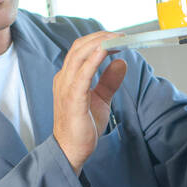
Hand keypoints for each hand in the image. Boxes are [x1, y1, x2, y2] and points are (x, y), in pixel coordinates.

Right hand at [52, 31, 127, 172]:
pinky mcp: (73, 99)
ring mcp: (66, 88)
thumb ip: (109, 81)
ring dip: (98, 44)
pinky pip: (82, 74)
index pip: (81, 51)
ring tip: (115, 38)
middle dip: (100, 37)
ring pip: (79, 56)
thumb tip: (121, 63)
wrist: (72, 150)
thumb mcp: (101, 99)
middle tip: (119, 35)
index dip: (98, 40)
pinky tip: (105, 51)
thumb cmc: (82, 127)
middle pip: (79, 48)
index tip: (116, 38)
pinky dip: (94, 60)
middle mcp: (64, 79)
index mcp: (69, 78)